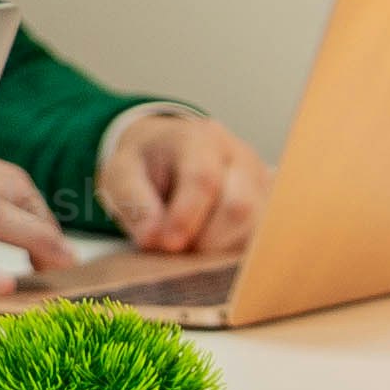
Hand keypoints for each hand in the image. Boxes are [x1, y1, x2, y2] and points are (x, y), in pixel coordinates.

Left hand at [101, 113, 268, 254]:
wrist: (167, 151)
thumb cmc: (145, 164)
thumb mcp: (122, 174)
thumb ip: (134, 203)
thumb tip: (153, 239)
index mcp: (198, 139)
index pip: (203, 179)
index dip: (186, 216)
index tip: (168, 244)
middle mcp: (238, 155)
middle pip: (239, 206)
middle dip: (206, 239)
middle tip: (177, 249)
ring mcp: (259, 180)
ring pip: (255, 226)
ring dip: (221, 248)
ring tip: (191, 245)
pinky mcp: (267, 204)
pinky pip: (260, 236)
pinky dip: (233, 249)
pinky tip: (210, 247)